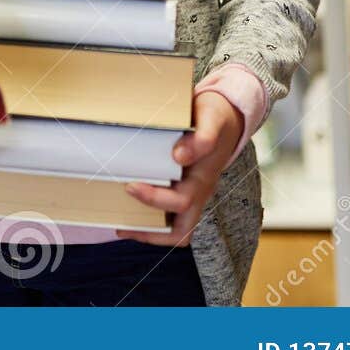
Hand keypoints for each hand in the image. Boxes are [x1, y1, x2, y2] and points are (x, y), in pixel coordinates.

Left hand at [114, 91, 244, 245]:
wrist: (227, 116)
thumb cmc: (216, 118)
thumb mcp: (212, 119)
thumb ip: (202, 138)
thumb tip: (180, 156)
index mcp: (203, 179)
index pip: (181, 202)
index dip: (155, 199)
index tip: (131, 186)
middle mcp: (198, 192)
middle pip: (180, 232)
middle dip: (150, 232)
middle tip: (122, 222)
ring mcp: (191, 194)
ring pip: (174, 229)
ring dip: (149, 232)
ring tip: (121, 227)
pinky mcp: (182, 189)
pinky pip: (168, 216)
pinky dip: (149, 220)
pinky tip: (128, 210)